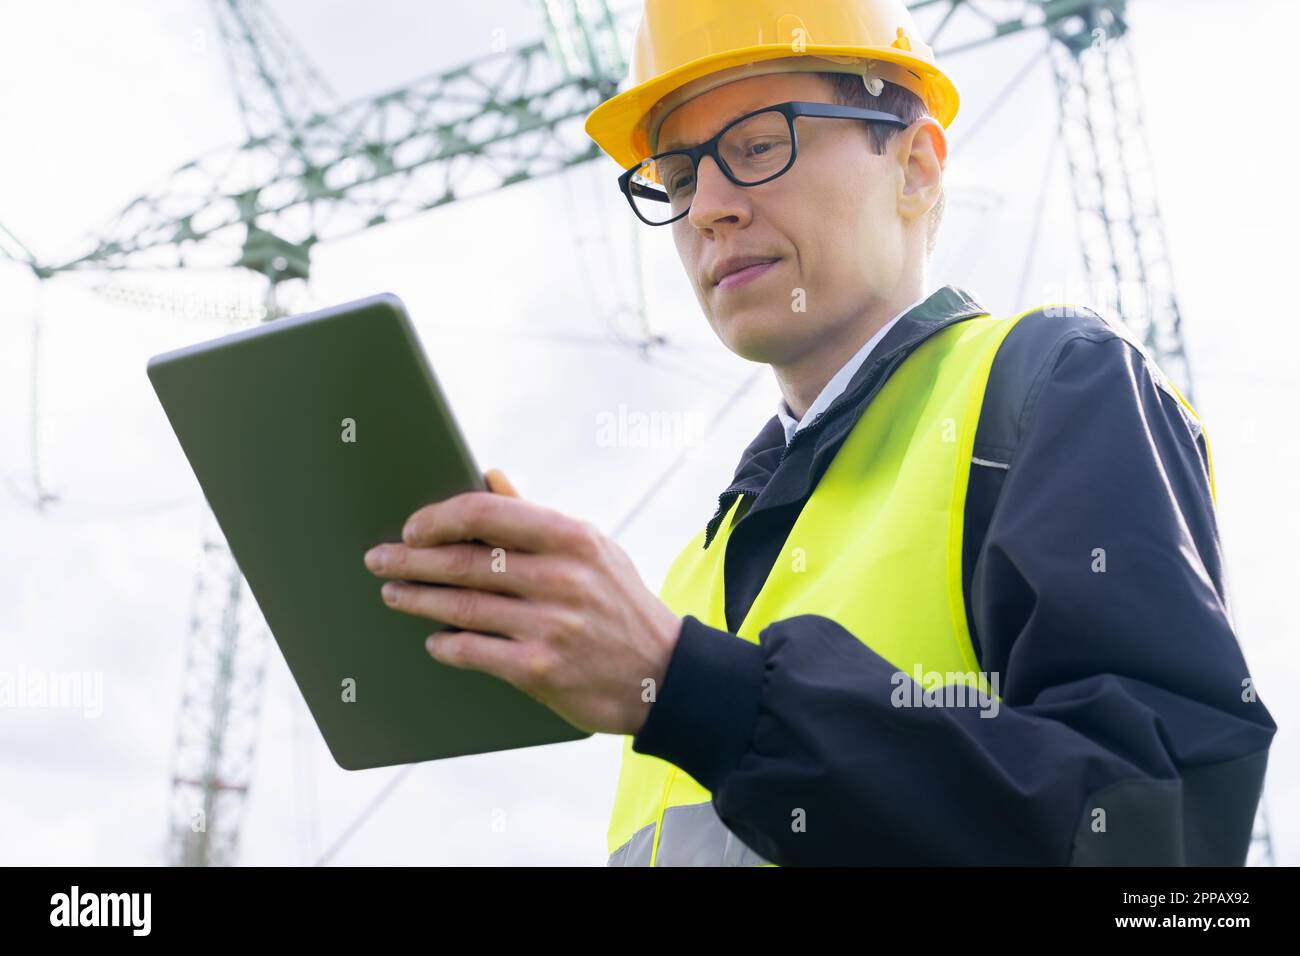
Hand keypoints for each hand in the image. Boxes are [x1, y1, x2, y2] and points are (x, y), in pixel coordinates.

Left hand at [362, 468, 681, 735]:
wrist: (665, 676)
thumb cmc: (621, 604)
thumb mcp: (594, 549)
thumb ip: (538, 517)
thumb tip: (490, 478)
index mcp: (571, 538)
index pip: (486, 513)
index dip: (439, 518)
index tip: (412, 527)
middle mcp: (560, 578)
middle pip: (464, 562)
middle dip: (411, 560)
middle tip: (379, 559)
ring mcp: (550, 626)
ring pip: (462, 607)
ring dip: (417, 600)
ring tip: (393, 593)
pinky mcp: (541, 670)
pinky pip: (475, 652)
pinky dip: (446, 645)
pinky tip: (433, 640)